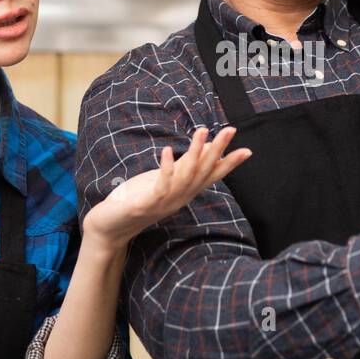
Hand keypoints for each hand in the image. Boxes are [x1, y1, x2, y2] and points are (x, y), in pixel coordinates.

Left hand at [82, 126, 251, 247]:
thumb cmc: (137, 201)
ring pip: (185, 176)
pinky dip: (165, 168)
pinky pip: (160, 186)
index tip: (248, 150)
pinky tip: (166, 151)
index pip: (212, 176)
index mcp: (185, 192)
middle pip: (203, 172)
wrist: (111, 228)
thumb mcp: (165, 182)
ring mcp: (164, 202)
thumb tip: (204, 148)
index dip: (229, 164)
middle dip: (217, 150)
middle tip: (230, 130)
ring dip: (195, 153)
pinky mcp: (145, 204)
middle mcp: (180, 198)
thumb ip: (184, 168)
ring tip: (202, 131)